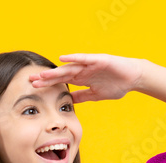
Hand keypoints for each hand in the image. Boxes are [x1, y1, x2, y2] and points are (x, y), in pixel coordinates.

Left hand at [29, 53, 145, 104]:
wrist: (134, 78)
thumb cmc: (117, 85)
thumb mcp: (95, 95)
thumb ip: (82, 96)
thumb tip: (69, 102)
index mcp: (82, 79)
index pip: (61, 82)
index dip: (48, 84)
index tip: (34, 88)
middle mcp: (83, 70)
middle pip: (61, 74)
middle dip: (46, 78)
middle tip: (31, 80)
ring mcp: (90, 65)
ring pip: (69, 67)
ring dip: (56, 70)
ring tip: (43, 74)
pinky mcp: (99, 60)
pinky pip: (84, 58)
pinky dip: (73, 58)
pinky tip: (62, 58)